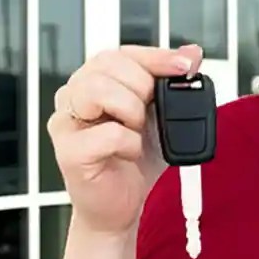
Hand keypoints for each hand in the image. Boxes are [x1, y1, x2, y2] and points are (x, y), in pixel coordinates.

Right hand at [48, 44, 204, 235]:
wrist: (123, 205)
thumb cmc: (135, 160)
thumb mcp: (163, 114)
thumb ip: (174, 82)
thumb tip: (192, 52)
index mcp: (96, 81)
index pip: (122, 52)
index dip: (156, 56)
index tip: (186, 66)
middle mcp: (75, 96)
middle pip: (107, 64)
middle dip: (142, 87)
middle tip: (150, 114)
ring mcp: (66, 123)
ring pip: (97, 89)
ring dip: (132, 110)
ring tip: (136, 131)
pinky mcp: (68, 151)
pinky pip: (107, 133)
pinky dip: (130, 143)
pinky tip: (128, 153)